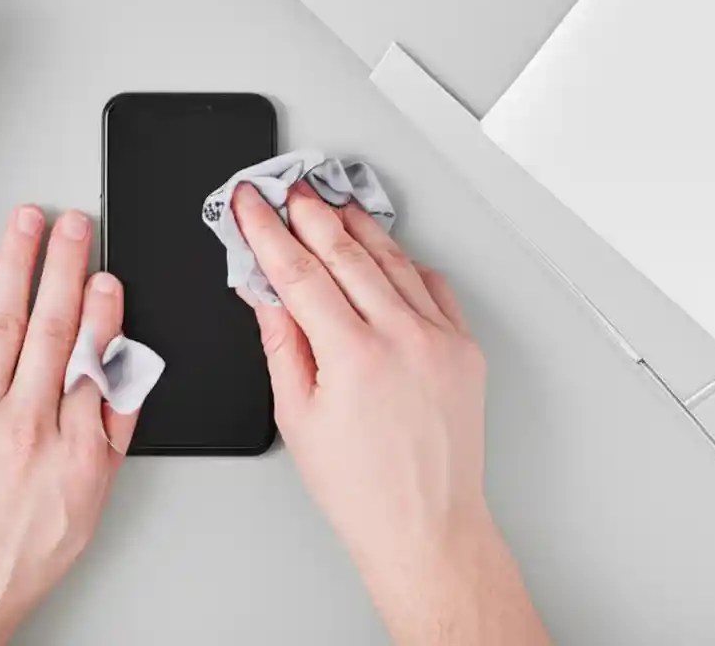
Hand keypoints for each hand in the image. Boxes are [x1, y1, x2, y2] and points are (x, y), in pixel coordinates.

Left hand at [0, 207, 138, 645]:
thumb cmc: (15, 560)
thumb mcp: (86, 506)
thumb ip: (109, 436)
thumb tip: (123, 380)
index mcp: (73, 450)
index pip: (96, 359)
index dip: (103, 307)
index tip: (107, 274)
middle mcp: (24, 427)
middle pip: (53, 327)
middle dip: (66, 264)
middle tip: (75, 223)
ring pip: (2, 325)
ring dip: (19, 264)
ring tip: (28, 223)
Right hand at [233, 182, 546, 644]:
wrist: (426, 526)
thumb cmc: (362, 488)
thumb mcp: (298, 415)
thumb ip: (282, 343)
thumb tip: (266, 295)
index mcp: (354, 356)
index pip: (299, 272)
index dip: (268, 232)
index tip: (250, 205)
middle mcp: (403, 338)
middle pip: (346, 253)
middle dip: (310, 214)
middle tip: (287, 190)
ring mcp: (440, 339)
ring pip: (393, 261)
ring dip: (357, 227)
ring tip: (331, 204)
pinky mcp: (464, 348)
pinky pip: (432, 286)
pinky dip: (404, 262)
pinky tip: (384, 251)